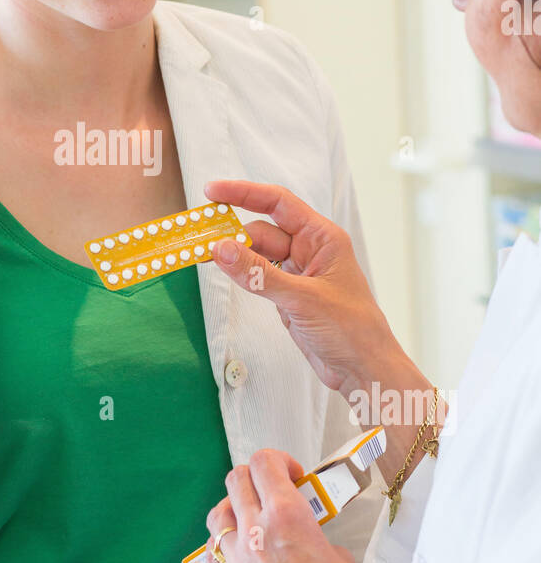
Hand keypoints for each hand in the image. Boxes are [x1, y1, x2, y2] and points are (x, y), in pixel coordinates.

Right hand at [204, 178, 402, 398]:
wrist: (363, 370)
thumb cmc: (351, 329)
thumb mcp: (302, 298)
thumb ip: (259, 274)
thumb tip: (221, 249)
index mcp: (322, 238)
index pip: (279, 203)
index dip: (244, 194)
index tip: (213, 192)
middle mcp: (310, 250)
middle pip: (262, 230)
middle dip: (232, 232)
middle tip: (199, 236)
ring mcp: (297, 273)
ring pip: (258, 254)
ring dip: (234, 254)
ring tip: (202, 254)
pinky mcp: (288, 295)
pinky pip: (258, 276)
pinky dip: (240, 273)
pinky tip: (223, 271)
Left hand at [205, 450, 392, 562]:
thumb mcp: (339, 555)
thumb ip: (314, 536)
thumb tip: (306, 538)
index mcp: (286, 516)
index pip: (264, 464)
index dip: (278, 460)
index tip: (291, 474)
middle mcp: (254, 532)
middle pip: (236, 481)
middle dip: (254, 478)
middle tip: (271, 491)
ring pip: (217, 516)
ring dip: (233, 509)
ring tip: (250, 519)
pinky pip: (212, 558)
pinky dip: (222, 549)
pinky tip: (236, 554)